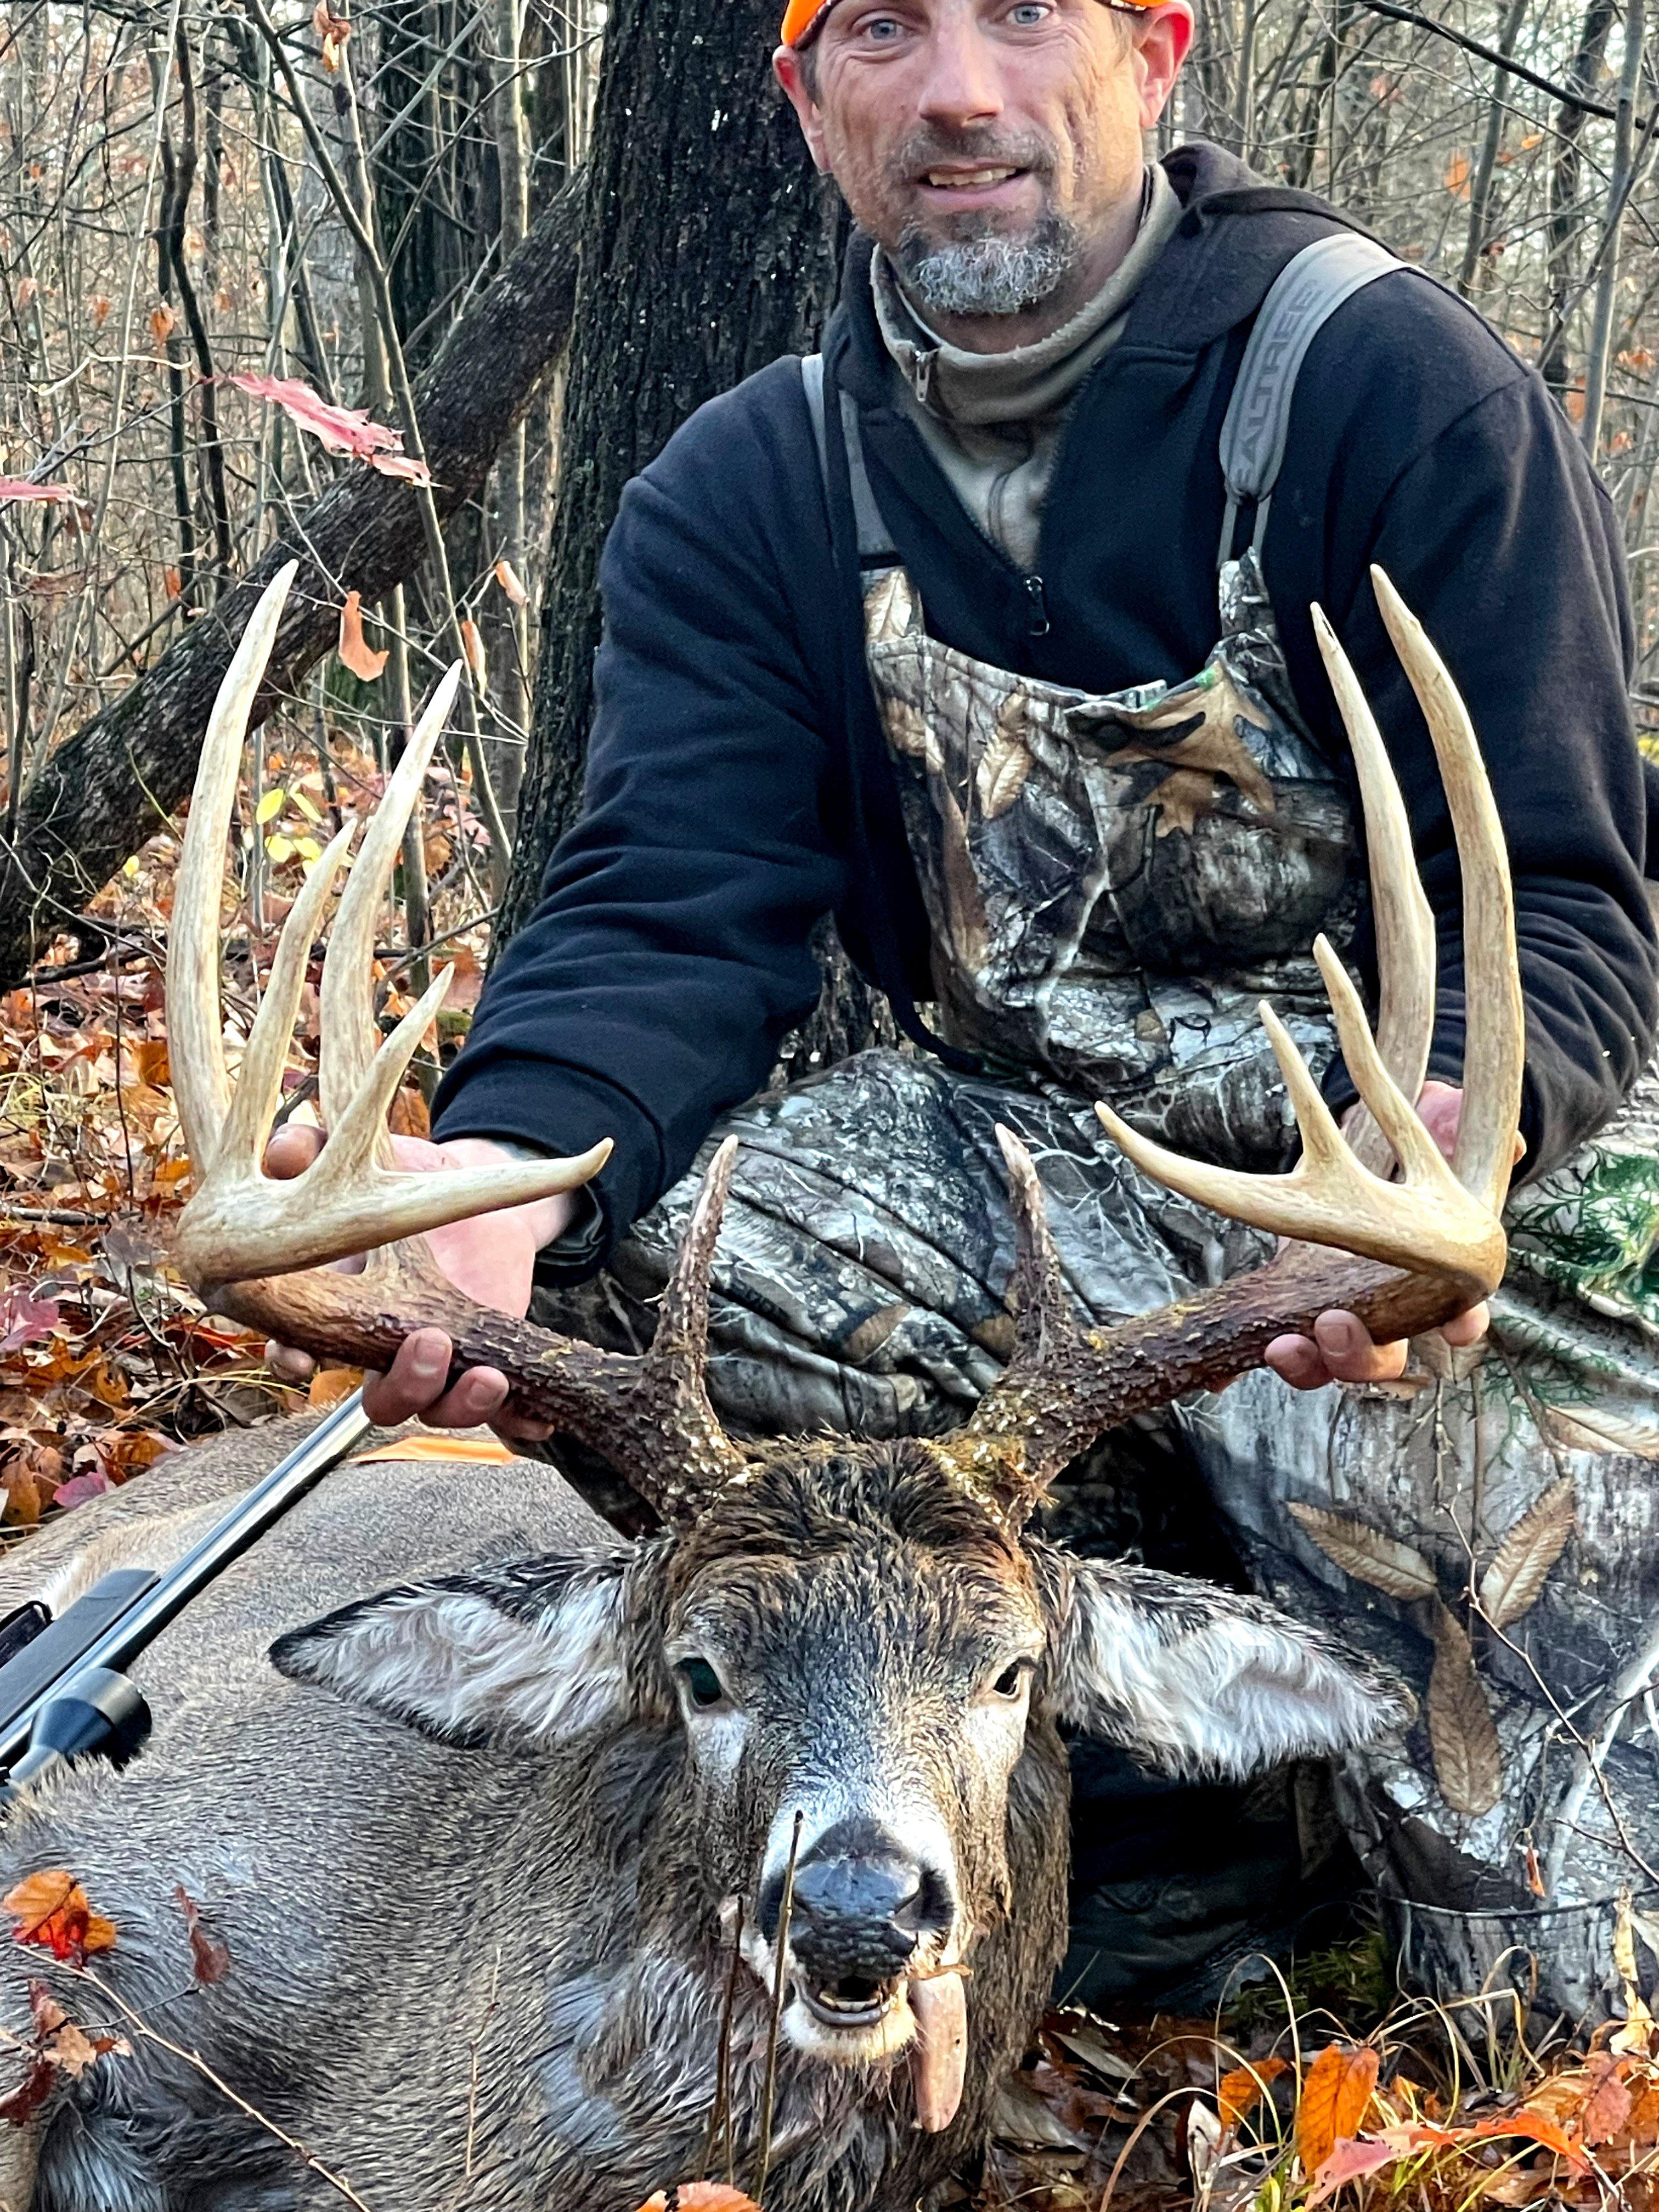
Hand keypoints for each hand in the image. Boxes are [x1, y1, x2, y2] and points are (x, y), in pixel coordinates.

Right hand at [262, 1126, 575, 1438]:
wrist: (479, 1191)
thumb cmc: (402, 1180)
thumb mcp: (360, 1160)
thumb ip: (314, 1150)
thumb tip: (285, 1148)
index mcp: (335, 1311)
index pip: (297, 1349)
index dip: (293, 1359)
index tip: (303, 1359)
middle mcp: (382, 1349)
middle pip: (378, 1399)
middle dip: (400, 1385)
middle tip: (428, 1343)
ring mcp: (436, 1363)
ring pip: (436, 1409)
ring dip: (459, 1404)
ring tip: (489, 1377)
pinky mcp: (485, 1363)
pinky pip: (501, 1413)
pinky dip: (517, 1421)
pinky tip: (539, 1421)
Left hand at [1265, 1082, 1495, 1392]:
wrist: (1352, 1147)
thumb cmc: (1406, 1146)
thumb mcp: (1436, 1128)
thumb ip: (1469, 1136)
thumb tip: (1516, 1145)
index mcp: (1435, 1279)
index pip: (1460, 1315)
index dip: (1462, 1324)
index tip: (1458, 1326)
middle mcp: (1390, 1309)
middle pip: (1387, 1358)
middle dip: (1365, 1355)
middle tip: (1337, 1326)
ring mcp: (1341, 1313)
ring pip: (1334, 1363)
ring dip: (1313, 1364)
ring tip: (1285, 1346)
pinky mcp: (1296, 1307)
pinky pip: (1289, 1350)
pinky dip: (1269, 1360)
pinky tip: (1240, 1364)